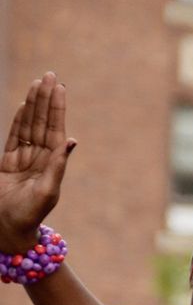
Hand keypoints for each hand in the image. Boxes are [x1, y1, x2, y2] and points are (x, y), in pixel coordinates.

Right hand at [0, 73, 75, 251]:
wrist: (10, 229)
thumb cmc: (31, 214)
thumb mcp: (48, 190)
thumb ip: (58, 165)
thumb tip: (71, 140)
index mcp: (52, 161)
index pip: (55, 127)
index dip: (57, 107)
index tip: (59, 87)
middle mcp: (40, 156)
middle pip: (42, 120)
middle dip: (46, 98)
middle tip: (50, 75)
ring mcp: (24, 158)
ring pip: (29, 124)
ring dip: (33, 104)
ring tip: (38, 84)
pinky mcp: (8, 162)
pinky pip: (14, 136)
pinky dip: (18, 120)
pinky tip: (23, 106)